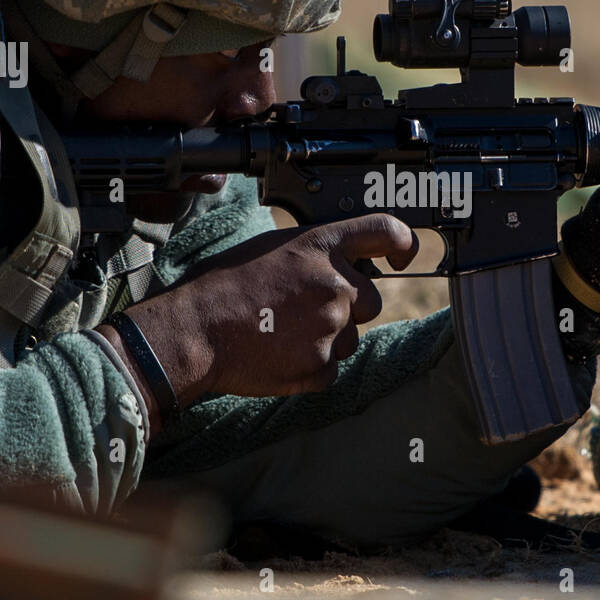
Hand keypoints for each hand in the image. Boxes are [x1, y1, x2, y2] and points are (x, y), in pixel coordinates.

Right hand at [100, 214, 418, 423]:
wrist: (195, 331)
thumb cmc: (223, 285)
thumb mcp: (272, 247)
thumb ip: (315, 252)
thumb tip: (341, 263)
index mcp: (322, 247)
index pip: (387, 232)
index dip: (404, 244)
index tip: (403, 256)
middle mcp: (335, 285)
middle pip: (371, 299)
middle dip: (347, 306)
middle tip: (302, 309)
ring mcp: (331, 328)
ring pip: (350, 336)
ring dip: (326, 337)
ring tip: (281, 331)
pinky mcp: (321, 366)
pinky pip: (331, 367)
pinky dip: (311, 365)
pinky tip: (278, 353)